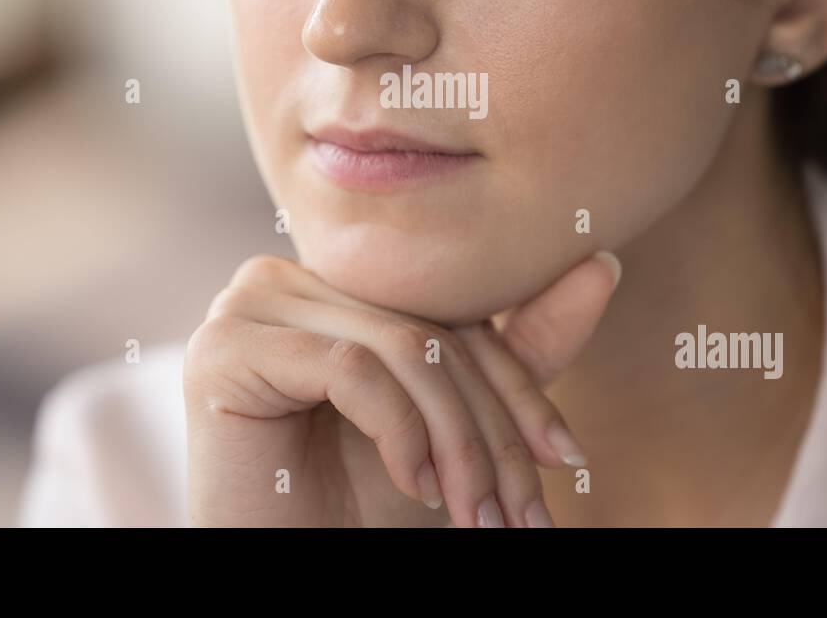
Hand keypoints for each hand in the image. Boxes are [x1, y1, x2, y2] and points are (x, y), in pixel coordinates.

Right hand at [183, 250, 619, 526]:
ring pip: (398, 346)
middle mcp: (285, 275)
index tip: (568, 458)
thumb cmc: (363, 504)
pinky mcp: (224, 347)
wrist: (288, 566)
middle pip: (426, 329)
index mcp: (335, 281)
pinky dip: (399, 433)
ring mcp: (248, 303)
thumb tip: (602, 261)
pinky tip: (414, 485)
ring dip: (455, 443)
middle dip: (489, 430)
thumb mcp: (455, 425)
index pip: (449, 310)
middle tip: (524, 513)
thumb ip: (518, 349)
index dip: (515, 386)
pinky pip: (349, 366)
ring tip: (475, 514)